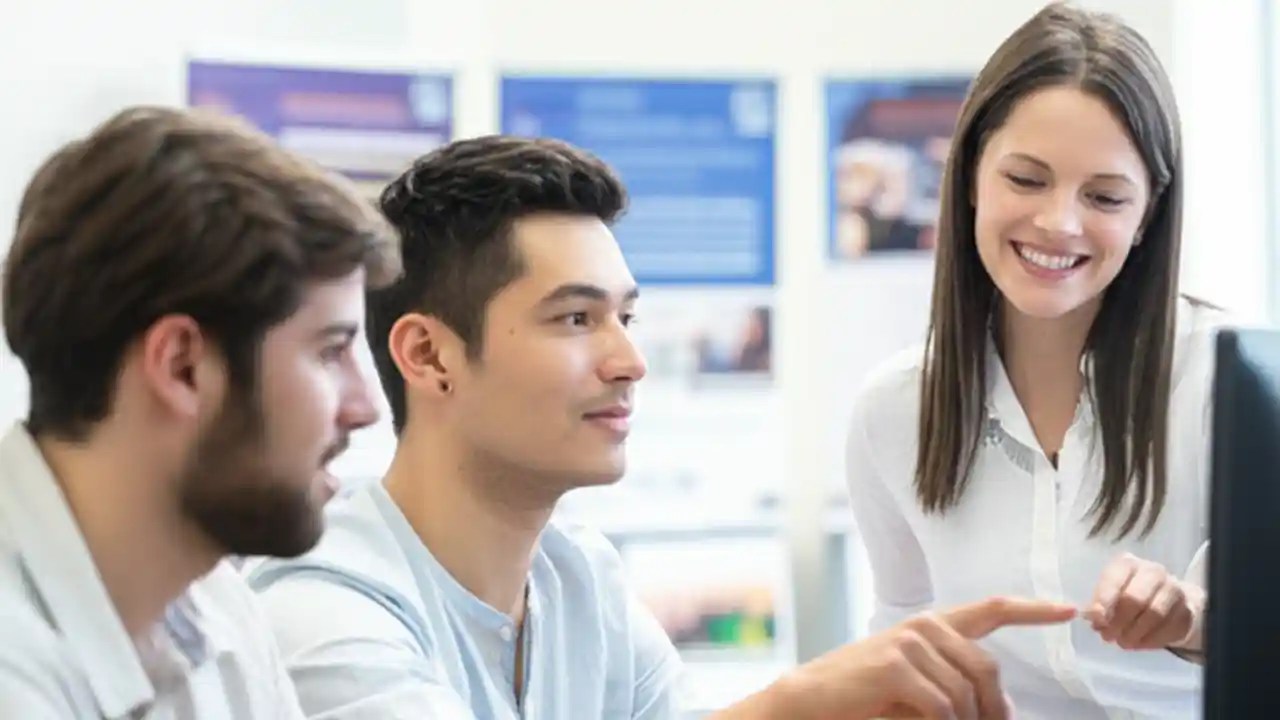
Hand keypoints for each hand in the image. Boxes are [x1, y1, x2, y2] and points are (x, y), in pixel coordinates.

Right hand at [768, 597, 1075, 719]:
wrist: (811, 699)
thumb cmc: (864, 696)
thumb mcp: (916, 685)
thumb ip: (955, 683)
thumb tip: (1002, 711)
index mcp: (931, 625)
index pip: (991, 610)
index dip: (1033, 610)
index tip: (1069, 610)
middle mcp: (924, 625)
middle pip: (988, 669)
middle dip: (994, 710)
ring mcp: (909, 642)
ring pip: (966, 696)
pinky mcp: (896, 665)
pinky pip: (943, 708)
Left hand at [1085, 552, 1204, 650]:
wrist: (1167, 600)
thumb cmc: (1128, 594)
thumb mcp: (1110, 595)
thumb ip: (1099, 605)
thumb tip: (1093, 617)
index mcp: (1128, 564)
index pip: (1115, 579)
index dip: (1104, 600)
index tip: (1097, 619)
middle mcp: (1152, 572)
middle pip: (1135, 597)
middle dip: (1119, 621)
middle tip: (1108, 637)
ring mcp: (1173, 589)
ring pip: (1154, 614)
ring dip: (1135, 632)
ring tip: (1123, 642)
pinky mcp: (1186, 609)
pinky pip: (1169, 627)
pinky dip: (1150, 640)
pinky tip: (1138, 644)